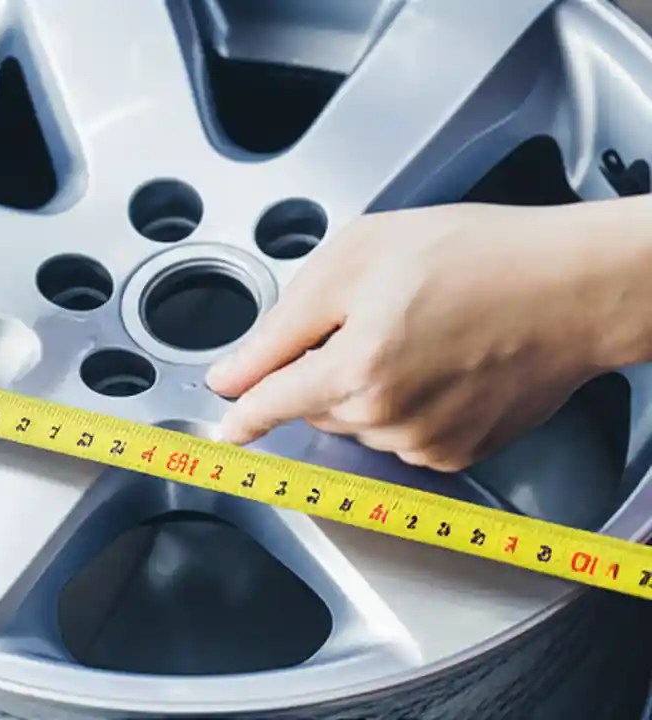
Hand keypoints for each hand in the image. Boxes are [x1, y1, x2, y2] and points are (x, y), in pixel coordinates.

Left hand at [206, 200, 651, 470]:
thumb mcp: (357, 258)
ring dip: (363, 385)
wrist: (576, 287)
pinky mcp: (457, 453)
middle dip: (320, 368)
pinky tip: (441, 362)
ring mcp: (425, 444)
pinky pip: (400, 435)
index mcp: (355, 369)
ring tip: (419, 332)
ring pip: (356, 421)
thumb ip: (281, 326)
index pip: (269, 405)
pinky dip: (404, 404)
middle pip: (312, 407)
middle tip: (372, 315)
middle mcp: (387, 419)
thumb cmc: (478, 257)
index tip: (223, 425)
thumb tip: (231, 375)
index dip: (240, 413)